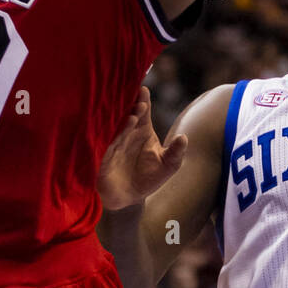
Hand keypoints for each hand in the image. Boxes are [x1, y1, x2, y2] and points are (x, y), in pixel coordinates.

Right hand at [97, 87, 187, 210]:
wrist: (130, 198)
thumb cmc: (149, 177)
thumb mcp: (168, 165)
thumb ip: (176, 152)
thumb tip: (184, 138)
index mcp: (142, 128)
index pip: (142, 110)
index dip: (142, 99)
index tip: (143, 90)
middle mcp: (126, 132)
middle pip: (127, 115)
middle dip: (132, 108)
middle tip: (139, 102)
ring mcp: (113, 144)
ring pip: (116, 130)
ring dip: (123, 124)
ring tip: (132, 117)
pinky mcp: (103, 159)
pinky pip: (104, 148)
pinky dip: (108, 142)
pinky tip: (112, 138)